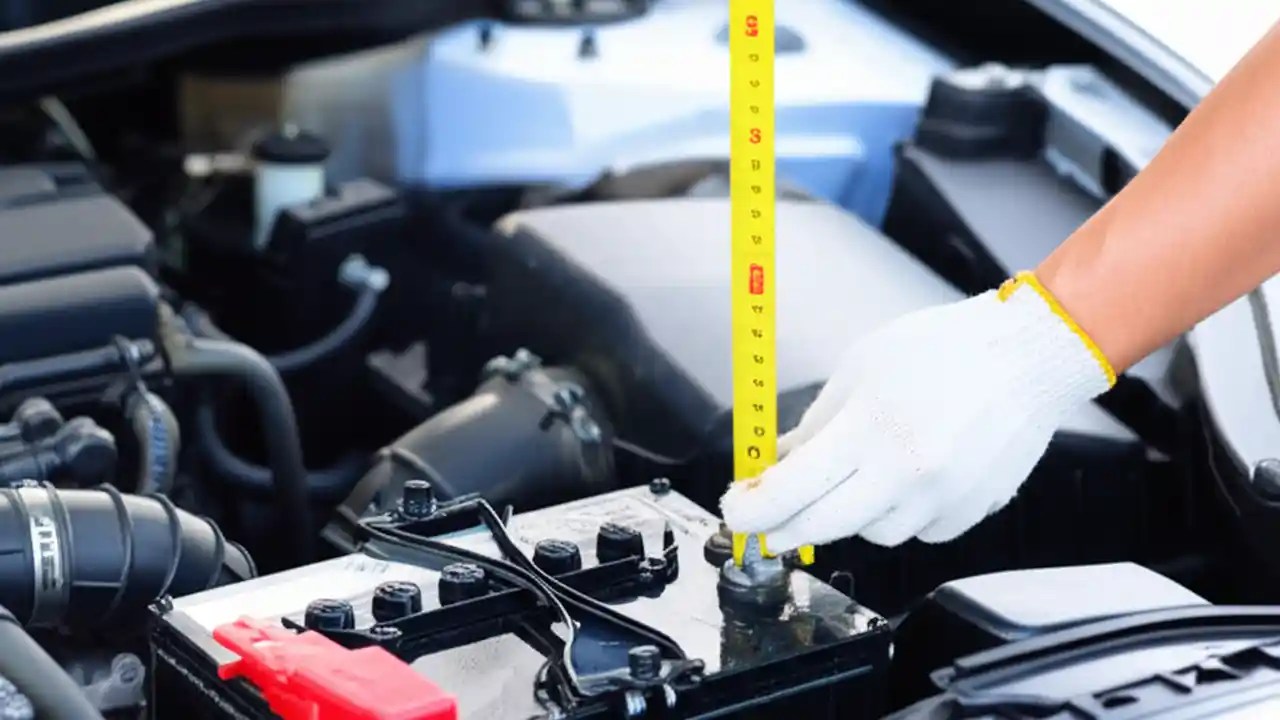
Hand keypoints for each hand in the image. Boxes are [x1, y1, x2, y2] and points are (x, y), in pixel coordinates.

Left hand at [720, 273, 1114, 550]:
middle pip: (821, 527)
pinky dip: (896, 515)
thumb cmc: (944, 349)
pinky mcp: (970, 513)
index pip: (790, 491)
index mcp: (870, 430)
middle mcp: (906, 474)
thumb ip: (816, 421)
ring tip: (852, 477)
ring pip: (870, 534)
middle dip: (782, 528)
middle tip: (764, 522)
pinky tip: (900, 481)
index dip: (752, 510)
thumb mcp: (860, 367)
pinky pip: (916, 532)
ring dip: (846, 515)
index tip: (734, 511)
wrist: (1028, 356)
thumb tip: (780, 460)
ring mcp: (942, 500)